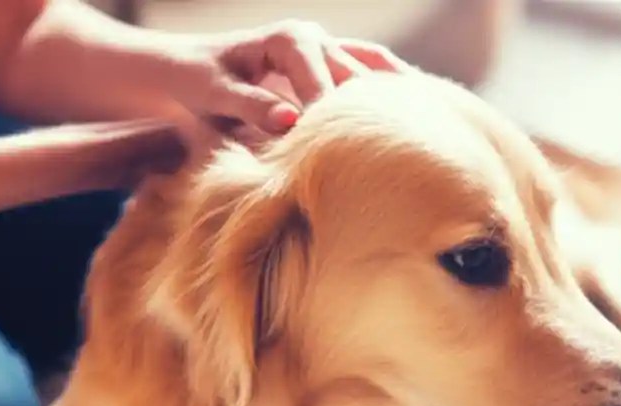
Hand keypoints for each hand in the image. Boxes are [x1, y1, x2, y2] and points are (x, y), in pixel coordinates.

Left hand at [176, 20, 410, 135]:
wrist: (189, 68)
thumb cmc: (197, 82)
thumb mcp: (215, 95)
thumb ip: (251, 107)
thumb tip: (290, 120)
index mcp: (288, 40)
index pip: (323, 83)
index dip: (333, 119)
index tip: (347, 154)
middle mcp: (314, 36)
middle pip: (356, 76)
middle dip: (373, 112)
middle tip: (401, 150)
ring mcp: (328, 46)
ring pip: (373, 69)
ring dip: (398, 96)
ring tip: (431, 127)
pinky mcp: (334, 61)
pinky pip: (374, 68)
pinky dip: (396, 86)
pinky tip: (424, 108)